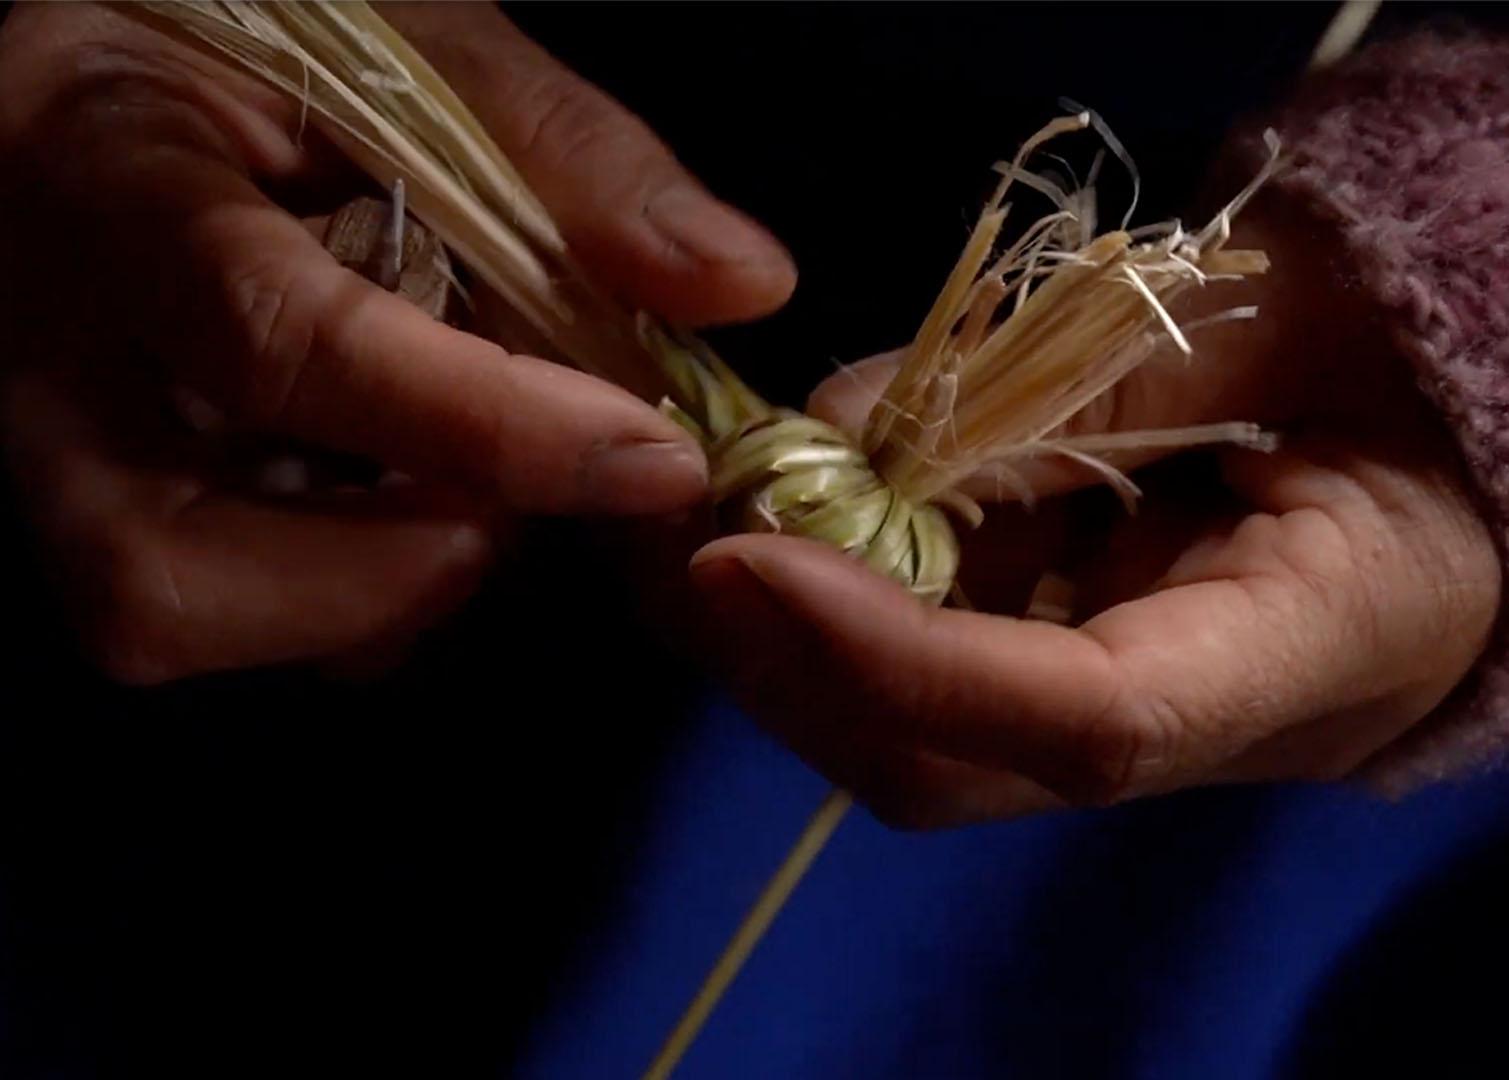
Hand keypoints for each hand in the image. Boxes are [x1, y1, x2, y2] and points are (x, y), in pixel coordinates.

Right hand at [0, 1, 794, 683]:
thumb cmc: (276, 37)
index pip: (275, 335)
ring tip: (465, 489)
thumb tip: (741, 281)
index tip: (647, 456)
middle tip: (511, 506)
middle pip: (155, 563)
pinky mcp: (86, 488)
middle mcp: (32, 337)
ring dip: (366, 594)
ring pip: (164, 610)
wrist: (136, 56)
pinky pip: (207, 603)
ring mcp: (36, 433)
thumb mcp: (419, 51)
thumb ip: (574, 161)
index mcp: (106, 169)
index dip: (479, 423)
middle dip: (383, 576)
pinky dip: (341, 586)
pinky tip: (401, 493)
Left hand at [690, 188, 1501, 827]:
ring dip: (787, 634)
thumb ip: (1070, 379)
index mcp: (1315, 650)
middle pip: (961, 765)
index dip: (904, 652)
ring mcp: (1134, 712)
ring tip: (705, 507)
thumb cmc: (1421, 345)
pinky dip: (839, 596)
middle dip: (793, 657)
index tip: (747, 556)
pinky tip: (785, 508)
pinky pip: (931, 668)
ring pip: (919, 740)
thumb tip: (846, 427)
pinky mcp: (1081, 671)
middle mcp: (1205, 725)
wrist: (1490, 419)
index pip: (1088, 717)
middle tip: (678, 526)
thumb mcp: (1278, 317)